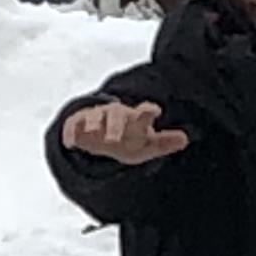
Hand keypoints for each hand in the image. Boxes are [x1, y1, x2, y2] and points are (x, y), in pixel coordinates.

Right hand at [60, 101, 189, 165]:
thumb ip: (164, 142)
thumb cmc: (131, 138)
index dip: (148, 111)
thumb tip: (185, 139)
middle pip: (115, 116)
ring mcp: (96, 118)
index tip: (155, 111)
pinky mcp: (79, 125)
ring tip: (90, 131)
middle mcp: (115, 115)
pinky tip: (69, 143)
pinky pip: (73, 127)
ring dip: (91, 124)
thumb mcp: (148, 144)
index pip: (144, 113)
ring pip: (93, 118)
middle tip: (114, 139)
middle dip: (114, 126)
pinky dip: (70, 133)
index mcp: (135, 119)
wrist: (105, 133)